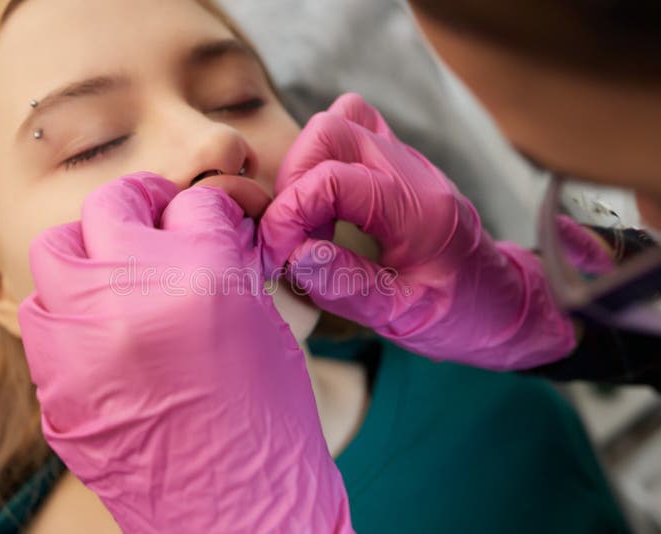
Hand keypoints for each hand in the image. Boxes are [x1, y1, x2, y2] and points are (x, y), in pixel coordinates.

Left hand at [18, 173, 352, 532]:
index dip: (203, 210)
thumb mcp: (265, 328)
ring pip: (59, 248)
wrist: (238, 514)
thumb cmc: (270, 426)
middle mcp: (136, 295)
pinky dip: (69, 307)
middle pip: (115, 204)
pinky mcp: (55, 381)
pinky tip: (99, 326)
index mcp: (206, 277)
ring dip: (91, 248)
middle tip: (156, 217)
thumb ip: (225, 266)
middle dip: (142, 203)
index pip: (194, 203)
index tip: (204, 221)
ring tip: (116, 268)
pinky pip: (43, 313)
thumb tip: (201, 227)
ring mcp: (85, 339)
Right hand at [260, 93, 589, 369]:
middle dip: (292, 183)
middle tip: (290, 236)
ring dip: (305, 166)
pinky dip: (324, 156)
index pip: (333, 179)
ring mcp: (406, 159)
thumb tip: (295, 255)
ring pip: (338, 121)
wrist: (498, 303)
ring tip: (309, 221)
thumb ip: (348, 287)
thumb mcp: (404, 316)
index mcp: (420, 209)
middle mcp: (413, 170)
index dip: (289, 214)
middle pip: (328, 132)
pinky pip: (353, 127)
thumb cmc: (457, 315)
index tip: (276, 255)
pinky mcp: (397, 160)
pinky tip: (326, 203)